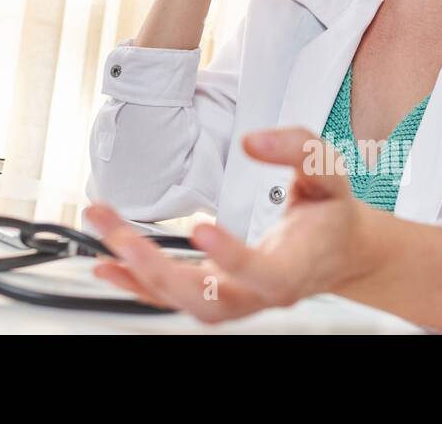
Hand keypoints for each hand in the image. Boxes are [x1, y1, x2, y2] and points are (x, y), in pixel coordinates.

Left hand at [85, 128, 376, 323]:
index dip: (232, 258)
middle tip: (122, 237)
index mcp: (294, 266)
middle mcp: (260, 293)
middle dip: (159, 270)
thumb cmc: (331, 213)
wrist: (339, 250)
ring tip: (103, 237)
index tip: (201, 230)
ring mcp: (235, 298)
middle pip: (208, 300)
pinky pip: (171, 298)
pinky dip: (136, 283)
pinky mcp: (214, 292)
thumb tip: (254, 141)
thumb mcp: (327, 171)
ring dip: (138, 272)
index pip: (262, 274)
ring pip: (183, 301)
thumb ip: (297, 149)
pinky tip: (107, 263)